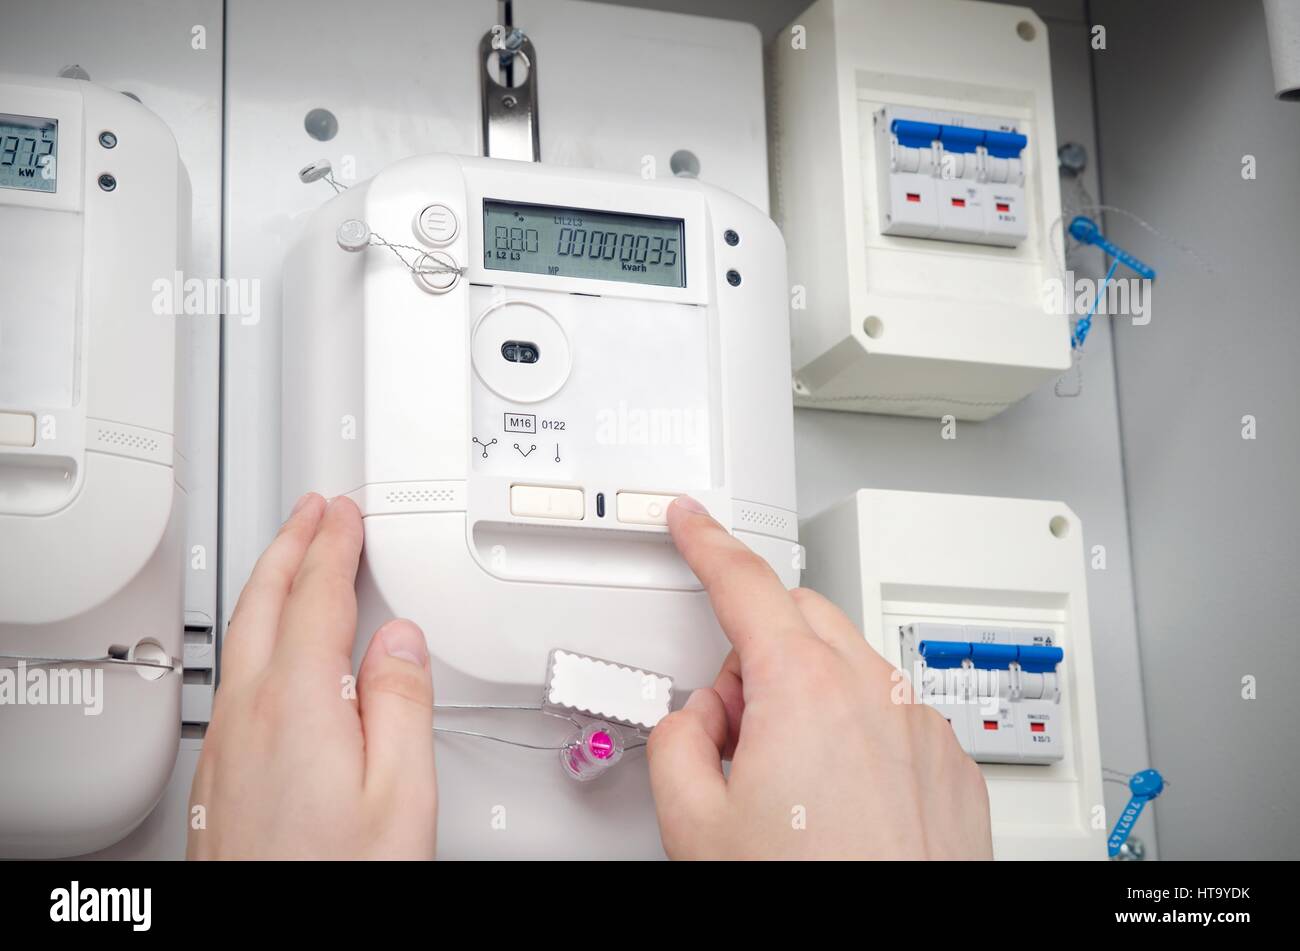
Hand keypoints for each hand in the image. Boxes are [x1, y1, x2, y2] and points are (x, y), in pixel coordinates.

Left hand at [187, 494, 436, 858]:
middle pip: (262, 605)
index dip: (330, 546)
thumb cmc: (341, 880)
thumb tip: (397, 640)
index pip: (313, 598)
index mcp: (298, 706)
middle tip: (311, 512)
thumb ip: (401, 703)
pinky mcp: (218, 777)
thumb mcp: (401, 793)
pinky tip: (276, 647)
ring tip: (294, 561)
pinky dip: (259, 635)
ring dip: (270, 586)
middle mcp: (248, 718)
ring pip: (242, 638)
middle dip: (288, 547)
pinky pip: (236, 678)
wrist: (279, 944)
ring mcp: (225, 747)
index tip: (342, 514)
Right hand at [648, 497, 992, 859]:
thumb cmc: (810, 891)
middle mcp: (874, 694)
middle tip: (729, 725)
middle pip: (800, 619)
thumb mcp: (693, 822)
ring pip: (849, 666)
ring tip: (786, 784)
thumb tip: (698, 720)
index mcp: (804, 689)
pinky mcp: (951, 767)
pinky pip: (893, 714)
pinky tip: (838, 804)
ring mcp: (922, 729)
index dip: (707, 542)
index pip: (744, 583)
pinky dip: (857, 731)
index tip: (693, 521)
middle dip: (756, 647)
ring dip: (808, 693)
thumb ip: (677, 740)